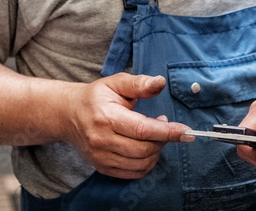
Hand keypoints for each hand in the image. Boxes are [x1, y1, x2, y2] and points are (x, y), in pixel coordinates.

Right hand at [64, 73, 188, 178]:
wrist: (68, 115)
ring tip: (154, 135)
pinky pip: (133, 173)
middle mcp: (102, 140)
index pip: (142, 129)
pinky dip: (146, 163)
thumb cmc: (96, 97)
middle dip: (163, 140)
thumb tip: (160, 83)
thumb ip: (139, 84)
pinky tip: (147, 148)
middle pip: (144, 149)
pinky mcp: (102, 167)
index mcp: (106, 117)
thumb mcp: (116, 83)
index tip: (186, 132)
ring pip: (140, 163)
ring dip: (156, 151)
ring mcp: (101, 157)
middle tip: (164, 125)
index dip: (167, 132)